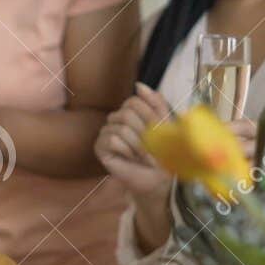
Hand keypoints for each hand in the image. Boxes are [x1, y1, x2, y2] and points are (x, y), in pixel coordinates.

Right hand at [95, 84, 175, 200]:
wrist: (158, 180)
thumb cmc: (163, 153)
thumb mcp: (165, 124)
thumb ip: (154, 103)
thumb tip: (138, 85)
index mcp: (132, 112)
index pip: (134, 101)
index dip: (148, 116)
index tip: (160, 132)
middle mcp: (117, 119)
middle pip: (127, 112)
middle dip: (144, 132)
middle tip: (153, 148)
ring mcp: (107, 132)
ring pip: (121, 127)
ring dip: (138, 145)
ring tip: (144, 157)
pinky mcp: (100, 147)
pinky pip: (111, 139)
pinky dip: (126, 150)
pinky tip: (131, 159)